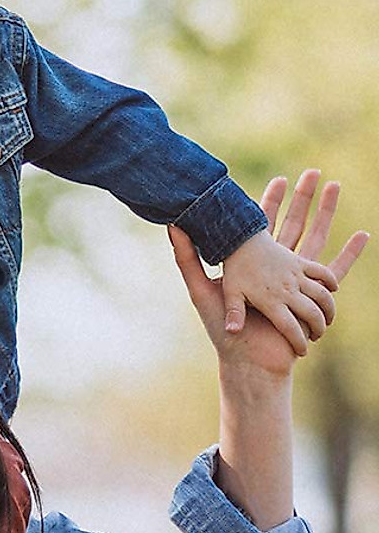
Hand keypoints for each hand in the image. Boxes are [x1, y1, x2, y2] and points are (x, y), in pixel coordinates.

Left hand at [171, 172, 367, 380]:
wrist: (247, 360)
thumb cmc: (221, 330)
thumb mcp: (201, 289)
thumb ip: (187, 260)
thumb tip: (173, 227)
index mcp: (253, 268)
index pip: (262, 227)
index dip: (270, 202)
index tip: (279, 177)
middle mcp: (275, 272)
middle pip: (293, 225)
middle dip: (303, 199)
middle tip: (314, 172)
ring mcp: (295, 283)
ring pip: (316, 240)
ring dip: (327, 214)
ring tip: (338, 188)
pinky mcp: (310, 298)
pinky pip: (333, 273)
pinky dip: (349, 254)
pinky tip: (363, 234)